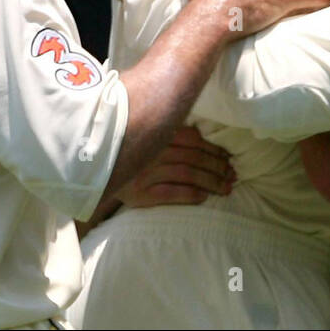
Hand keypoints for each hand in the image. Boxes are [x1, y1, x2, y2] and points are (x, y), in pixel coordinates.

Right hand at [118, 126, 235, 207]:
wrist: (97, 177)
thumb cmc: (131, 157)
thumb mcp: (148, 139)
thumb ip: (171, 134)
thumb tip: (206, 138)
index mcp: (155, 133)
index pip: (192, 139)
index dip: (214, 149)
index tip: (228, 158)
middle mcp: (150, 152)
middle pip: (194, 157)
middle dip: (218, 166)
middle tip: (232, 175)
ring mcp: (144, 173)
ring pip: (187, 174)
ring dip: (211, 181)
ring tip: (226, 188)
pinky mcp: (139, 195)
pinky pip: (171, 193)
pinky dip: (191, 194)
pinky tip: (204, 197)